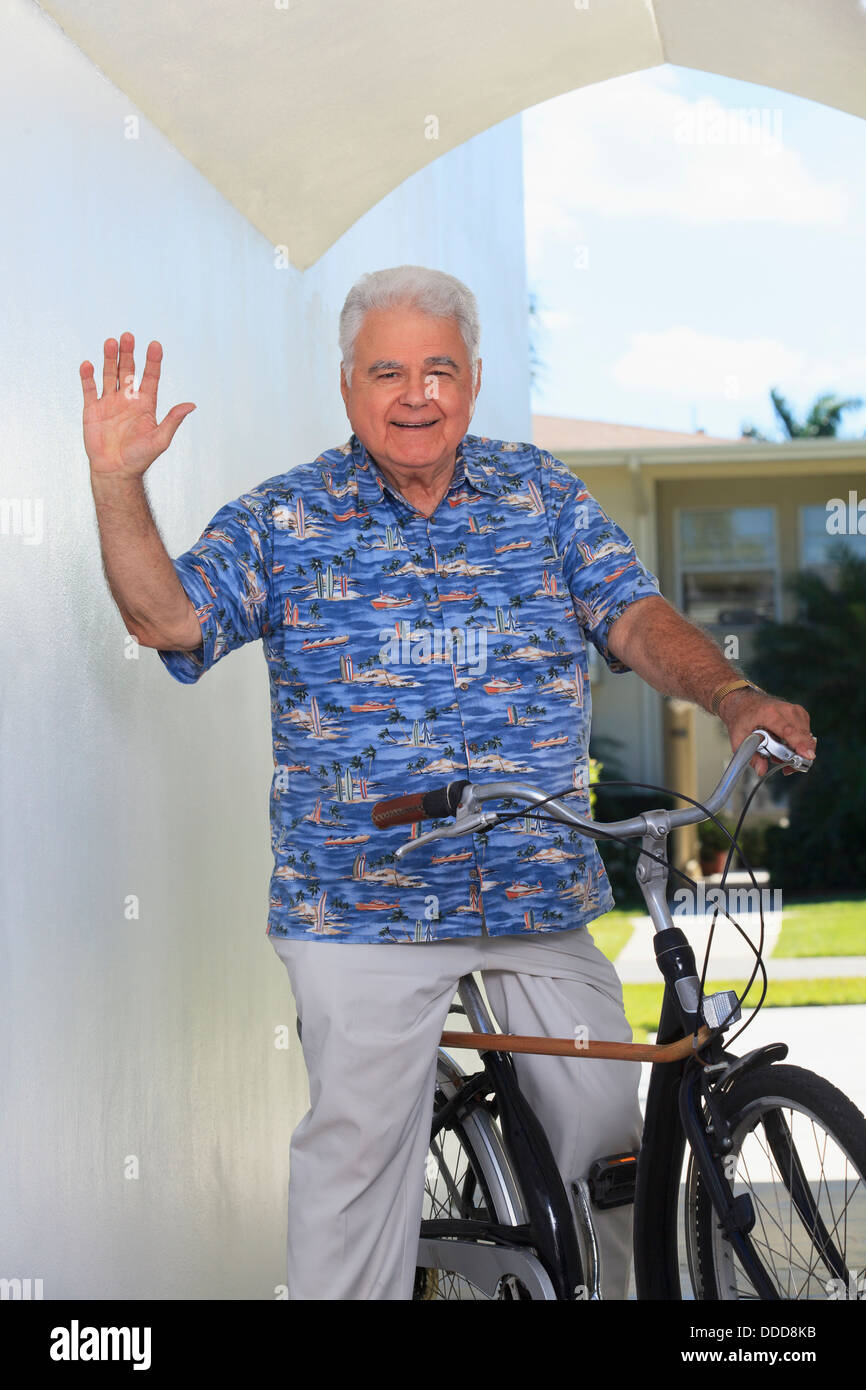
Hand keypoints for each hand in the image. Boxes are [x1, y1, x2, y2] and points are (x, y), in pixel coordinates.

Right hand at [80, 333, 194, 477]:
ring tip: (111, 343)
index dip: (153, 361)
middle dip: (128, 353)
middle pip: (128, 370)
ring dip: (110, 358)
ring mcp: (109, 403)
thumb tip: (191, 405)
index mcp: (145, 404)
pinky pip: (89, 389)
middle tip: (128, 336)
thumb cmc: (140, 458)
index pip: (150, 377)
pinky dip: (88, 376)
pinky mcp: (92, 409)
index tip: (155, 345)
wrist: (115, 472)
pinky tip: (88, 364)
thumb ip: (173, 420)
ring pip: (109, 375)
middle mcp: (127, 399)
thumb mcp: (160, 439)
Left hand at [719, 688, 816, 775]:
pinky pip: (806, 734)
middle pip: (802, 736)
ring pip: (807, 737)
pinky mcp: (800, 714)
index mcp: (769, 713)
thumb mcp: (738, 738)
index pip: (789, 731)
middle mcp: (786, 710)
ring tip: (777, 753)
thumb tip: (761, 770)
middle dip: (798, 756)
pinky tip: (784, 745)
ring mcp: (795, 710)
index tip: (808, 756)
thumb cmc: (742, 716)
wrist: (744, 702)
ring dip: (797, 751)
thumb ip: (750, 756)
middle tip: (783, 765)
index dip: (800, 744)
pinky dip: (799, 744)